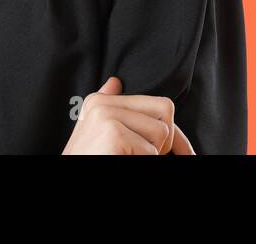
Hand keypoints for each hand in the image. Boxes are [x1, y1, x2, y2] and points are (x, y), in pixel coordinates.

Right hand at [61, 76, 195, 154]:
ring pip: (162, 131)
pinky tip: (121, 159)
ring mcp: (107, 115)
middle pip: (165, 109)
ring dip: (153, 154)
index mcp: (100, 100)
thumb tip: (114, 82)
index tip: (188, 154)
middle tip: (149, 155)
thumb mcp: (95, 132)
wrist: (68, 172)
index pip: (158, 105)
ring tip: (129, 156)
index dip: (176, 134)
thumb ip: (110, 107)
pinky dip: (142, 162)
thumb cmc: (87, 158)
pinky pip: (150, 151)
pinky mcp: (113, 133)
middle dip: (167, 139)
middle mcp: (103, 103)